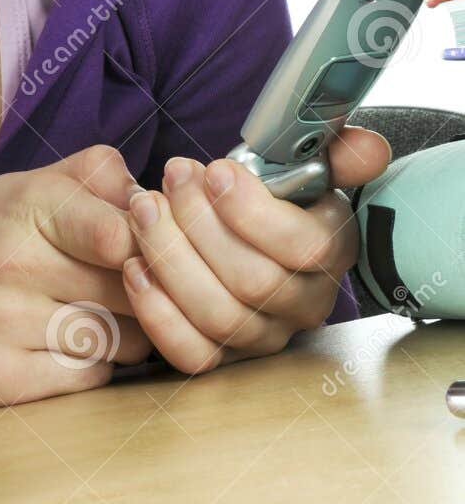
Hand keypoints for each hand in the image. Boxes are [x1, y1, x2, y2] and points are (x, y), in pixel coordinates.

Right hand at [0, 145, 155, 406]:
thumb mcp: (34, 186)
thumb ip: (99, 176)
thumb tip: (155, 200)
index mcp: (26, 207)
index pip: (119, 236)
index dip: (150, 245)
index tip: (147, 248)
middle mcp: (10, 264)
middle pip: (130, 292)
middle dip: (144, 291)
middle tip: (128, 284)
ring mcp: (1, 324)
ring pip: (121, 340)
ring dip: (125, 331)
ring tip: (95, 312)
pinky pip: (92, 377)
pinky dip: (94, 364)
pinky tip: (67, 345)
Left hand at [119, 126, 390, 374]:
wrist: (234, 229)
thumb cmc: (268, 194)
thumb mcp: (306, 164)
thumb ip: (338, 152)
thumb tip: (367, 148)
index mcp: (332, 252)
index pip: (304, 248)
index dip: (252, 211)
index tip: (213, 169)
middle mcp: (304, 303)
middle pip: (254, 283)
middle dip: (200, 223)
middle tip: (171, 178)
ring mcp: (263, 336)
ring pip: (219, 316)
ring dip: (171, 258)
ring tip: (144, 208)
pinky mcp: (221, 355)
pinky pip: (191, 353)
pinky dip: (157, 311)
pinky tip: (134, 266)